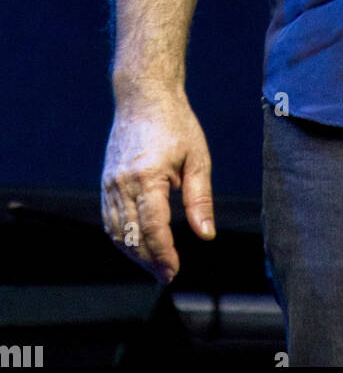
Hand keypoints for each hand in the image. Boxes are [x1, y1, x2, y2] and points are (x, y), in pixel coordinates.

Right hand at [101, 88, 214, 284]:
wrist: (143, 97)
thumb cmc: (176, 124)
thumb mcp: (197, 158)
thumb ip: (200, 199)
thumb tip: (206, 235)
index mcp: (148, 176)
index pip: (153, 228)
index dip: (163, 255)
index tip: (174, 272)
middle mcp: (123, 183)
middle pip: (132, 236)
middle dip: (149, 261)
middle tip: (168, 275)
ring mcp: (110, 184)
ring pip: (117, 232)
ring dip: (134, 254)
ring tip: (155, 266)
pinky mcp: (106, 183)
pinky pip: (110, 220)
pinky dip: (122, 239)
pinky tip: (137, 247)